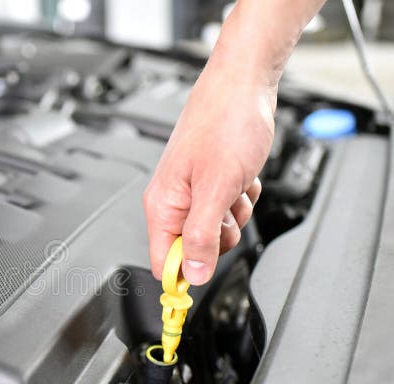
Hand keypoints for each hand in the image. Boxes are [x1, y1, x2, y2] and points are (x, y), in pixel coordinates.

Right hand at [143, 64, 271, 284]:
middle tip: (227, 207)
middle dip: (220, 235)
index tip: (206, 272)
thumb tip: (192, 275)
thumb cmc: (225, 123)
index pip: (163, 261)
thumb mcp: (216, 188)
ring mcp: (193, 192)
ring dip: (235, 213)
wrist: (243, 86)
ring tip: (236, 183)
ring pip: (217, 229)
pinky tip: (241, 174)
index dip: (184, 274)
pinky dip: (242, 195)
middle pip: (194, 249)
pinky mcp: (212, 182)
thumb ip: (200, 236)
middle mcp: (174, 202)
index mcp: (163, 206)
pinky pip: (230, 209)